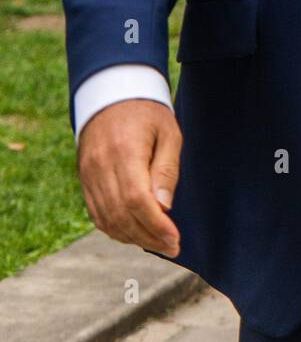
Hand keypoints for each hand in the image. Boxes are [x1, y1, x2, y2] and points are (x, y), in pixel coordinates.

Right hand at [77, 100, 181, 256]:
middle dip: (148, 237)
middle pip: (121, 214)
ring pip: (107, 219)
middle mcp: (100, 166)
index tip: (175, 238)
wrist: (111, 94)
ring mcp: (88, 174)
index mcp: (124, 151)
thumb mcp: (168, 133)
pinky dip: (116, 229)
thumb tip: (164, 208)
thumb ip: (166, 170)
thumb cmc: (147, 113)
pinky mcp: (84, 180)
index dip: (155, 225)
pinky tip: (136, 234)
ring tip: (159, 244)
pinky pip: (97, 214)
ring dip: (133, 237)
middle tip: (173, 247)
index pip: (136, 199)